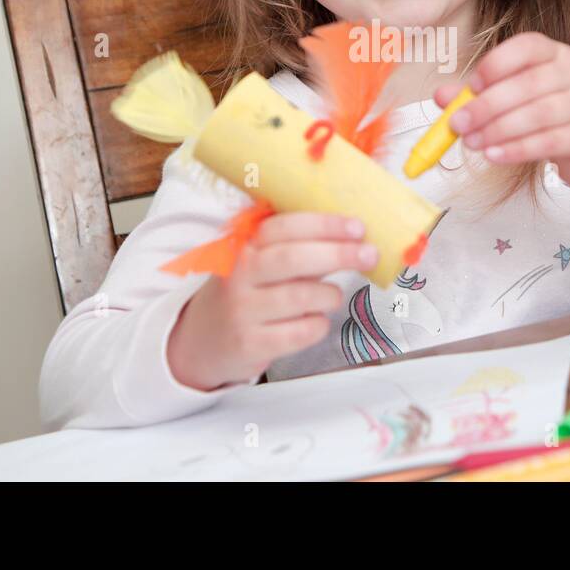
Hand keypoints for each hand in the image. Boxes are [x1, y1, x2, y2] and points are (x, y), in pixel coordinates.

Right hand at [166, 212, 377, 389]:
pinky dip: (318, 325)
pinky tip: (316, 320)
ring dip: (329, 294)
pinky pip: (299, 333)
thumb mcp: (258, 263)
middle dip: (338, 254)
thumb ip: (296, 247)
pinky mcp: (250, 344)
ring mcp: (242, 311)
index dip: (323, 224)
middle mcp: (239, 275)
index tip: (357, 227)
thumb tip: (352, 235)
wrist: (201, 340)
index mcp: (243, 246)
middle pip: (293, 259)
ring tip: (332, 295)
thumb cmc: (245, 294)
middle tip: (369, 254)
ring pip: (301, 297)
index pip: (284, 227)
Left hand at [435, 31, 569, 203]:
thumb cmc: (553, 115)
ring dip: (498, 130)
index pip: (528, 46)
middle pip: (528, 84)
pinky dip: (517, 149)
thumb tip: (442, 96)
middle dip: (487, 105)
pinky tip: (494, 155)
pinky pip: (549, 141)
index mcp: (555, 54)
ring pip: (538, 114)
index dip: (497, 64)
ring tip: (472, 143)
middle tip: (458, 124)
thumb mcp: (517, 98)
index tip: (472, 86)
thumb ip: (480, 94)